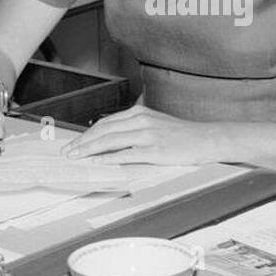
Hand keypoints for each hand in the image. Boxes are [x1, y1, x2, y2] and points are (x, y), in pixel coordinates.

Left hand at [62, 100, 219, 165]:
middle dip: (82, 142)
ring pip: (110, 141)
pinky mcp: (155, 150)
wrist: (207, 139)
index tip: (75, 143)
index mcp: (139, 113)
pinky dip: (109, 158)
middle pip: (103, 130)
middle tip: (68, 152)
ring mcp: (147, 135)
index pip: (105, 123)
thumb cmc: (182, 134)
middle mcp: (141, 120)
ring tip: (77, 158)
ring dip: (89, 150)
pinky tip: (98, 162)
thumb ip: (135, 127)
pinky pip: (127, 154)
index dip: (87, 134)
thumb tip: (113, 138)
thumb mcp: (156, 123)